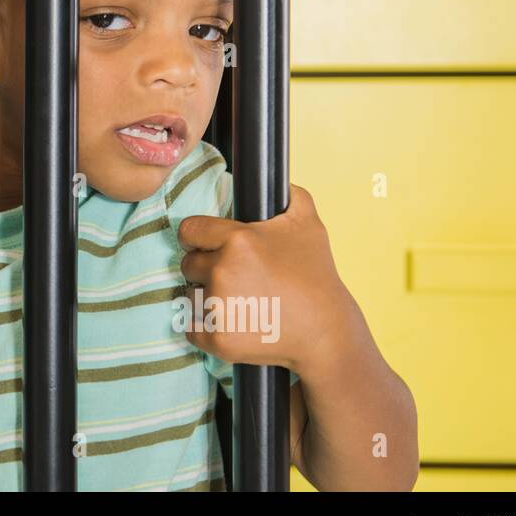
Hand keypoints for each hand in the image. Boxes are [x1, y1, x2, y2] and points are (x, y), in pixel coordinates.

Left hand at [176, 184, 361, 380]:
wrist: (326, 332)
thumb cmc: (316, 277)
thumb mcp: (308, 223)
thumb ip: (288, 193)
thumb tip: (274, 177)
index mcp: (238, 240)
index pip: (189, 230)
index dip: (199, 238)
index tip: (208, 246)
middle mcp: (223, 270)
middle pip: (189, 263)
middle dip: (206, 268)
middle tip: (236, 278)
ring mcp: (219, 306)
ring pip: (191, 294)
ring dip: (206, 296)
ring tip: (239, 301)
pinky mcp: (218, 337)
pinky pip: (191, 326)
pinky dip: (205, 326)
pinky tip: (233, 322)